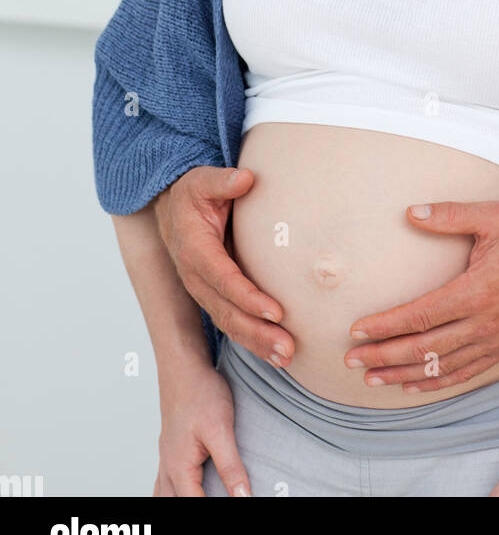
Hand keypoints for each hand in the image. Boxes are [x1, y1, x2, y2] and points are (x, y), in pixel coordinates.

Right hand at [153, 166, 292, 368]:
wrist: (174, 210)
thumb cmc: (194, 194)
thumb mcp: (203, 180)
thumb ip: (222, 181)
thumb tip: (246, 178)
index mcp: (195, 250)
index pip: (223, 278)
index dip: (248, 297)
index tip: (276, 311)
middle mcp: (196, 277)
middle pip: (227, 311)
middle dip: (257, 332)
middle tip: (287, 346)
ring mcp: (204, 291)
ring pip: (230, 324)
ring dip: (258, 343)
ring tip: (286, 356)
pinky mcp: (214, 297)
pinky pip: (232, 323)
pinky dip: (253, 340)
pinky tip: (276, 353)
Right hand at [154, 358, 250, 496]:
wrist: (184, 367)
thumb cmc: (200, 393)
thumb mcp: (221, 430)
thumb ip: (231, 466)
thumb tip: (243, 497)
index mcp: (179, 468)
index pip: (193, 506)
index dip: (214, 511)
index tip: (237, 505)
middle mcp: (168, 467)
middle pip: (173, 504)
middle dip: (190, 509)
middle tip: (217, 503)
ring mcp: (167, 459)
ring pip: (164, 496)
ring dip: (177, 503)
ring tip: (199, 499)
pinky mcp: (171, 449)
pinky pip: (164, 483)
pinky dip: (171, 495)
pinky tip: (181, 492)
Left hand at [345, 201, 498, 391]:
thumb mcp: (491, 216)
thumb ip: (449, 215)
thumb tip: (410, 212)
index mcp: (476, 291)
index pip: (420, 315)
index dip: (385, 325)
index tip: (357, 330)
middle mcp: (483, 323)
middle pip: (423, 348)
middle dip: (383, 355)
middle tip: (351, 360)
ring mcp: (494, 340)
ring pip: (440, 367)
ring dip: (403, 375)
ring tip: (372, 377)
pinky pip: (464, 373)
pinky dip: (436, 383)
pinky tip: (413, 386)